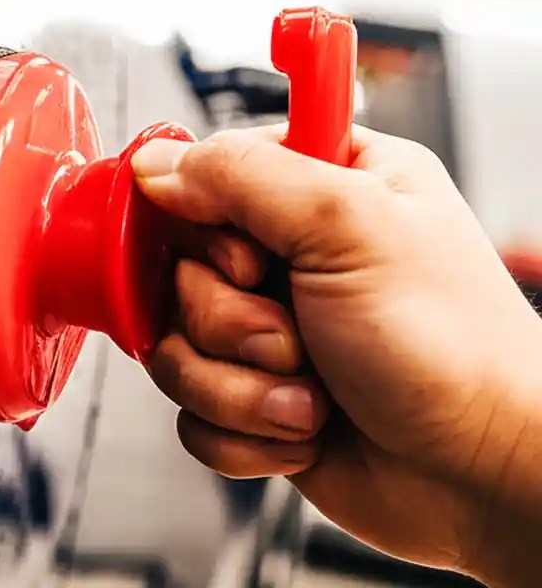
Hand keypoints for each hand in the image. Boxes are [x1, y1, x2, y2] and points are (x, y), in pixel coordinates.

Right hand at [133, 124, 541, 583]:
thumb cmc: (452, 351)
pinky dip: (243, 433)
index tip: (249, 259)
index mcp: (325, 185)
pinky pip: (189, 412)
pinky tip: (303, 432)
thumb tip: (156, 163)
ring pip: (177, 348)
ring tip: (311, 397)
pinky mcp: (255, 399)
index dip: (206, 224)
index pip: (209, 174)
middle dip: (232, 324)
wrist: (480, 475)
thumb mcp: (349, 226)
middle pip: (180, 273)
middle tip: (294, 337)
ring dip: (240, 388)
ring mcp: (270, 331)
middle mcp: (292, 255)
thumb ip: (243, 176)